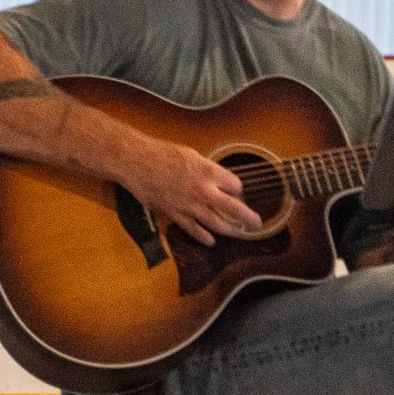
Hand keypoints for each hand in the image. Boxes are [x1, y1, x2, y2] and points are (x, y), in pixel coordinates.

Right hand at [124, 141, 261, 246]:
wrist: (136, 162)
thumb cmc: (161, 153)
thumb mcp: (191, 154)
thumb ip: (206, 169)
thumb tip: (217, 180)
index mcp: (209, 171)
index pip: (235, 186)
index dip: (237, 189)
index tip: (235, 191)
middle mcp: (203, 190)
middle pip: (234, 208)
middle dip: (248, 218)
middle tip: (257, 223)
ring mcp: (189, 205)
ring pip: (217, 224)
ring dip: (231, 230)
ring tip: (239, 233)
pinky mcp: (175, 214)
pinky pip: (194, 230)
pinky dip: (204, 237)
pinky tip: (211, 241)